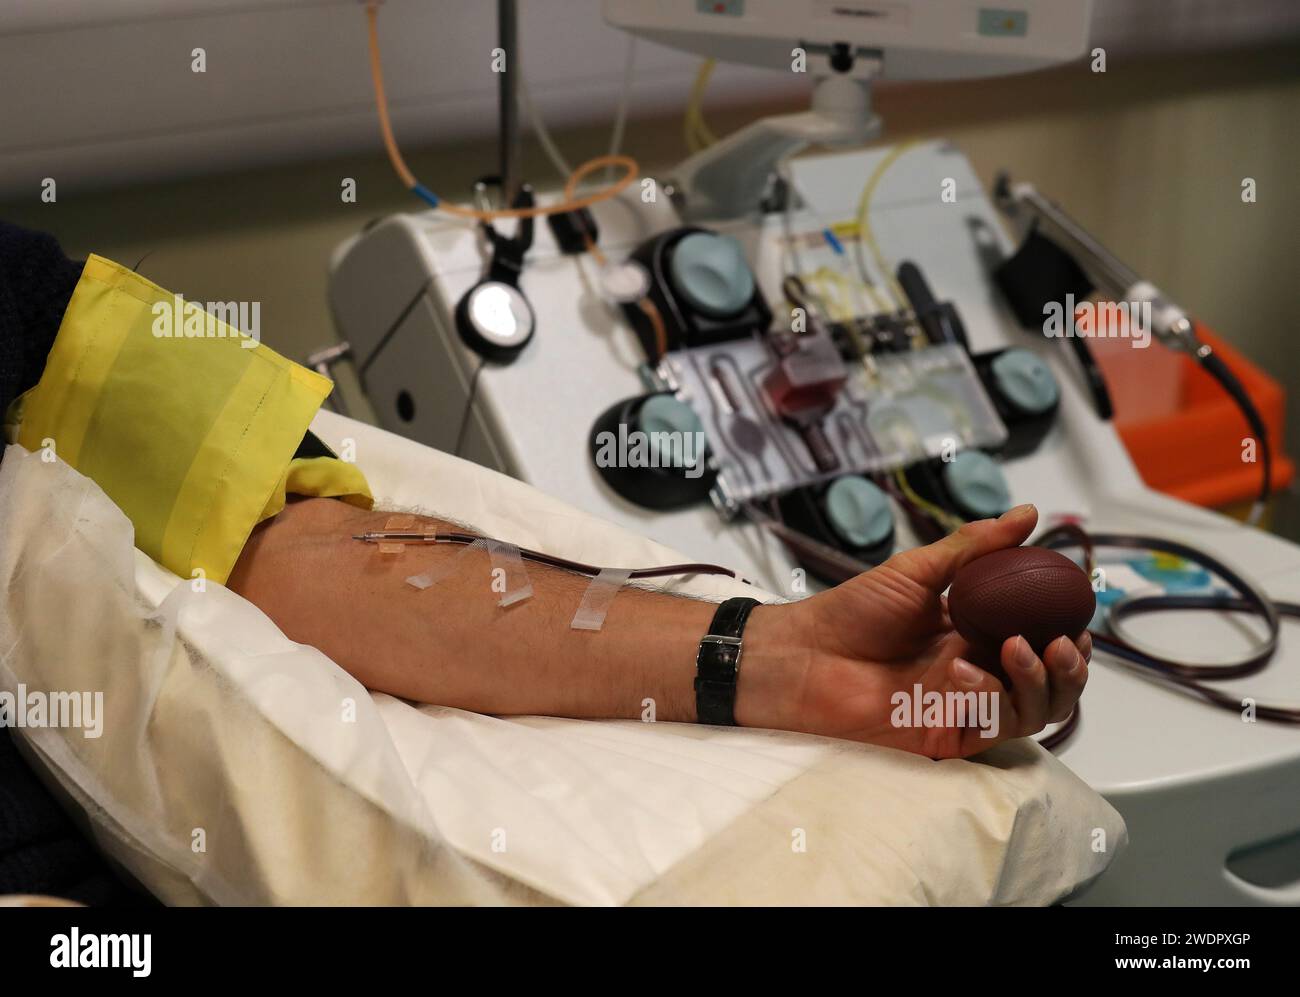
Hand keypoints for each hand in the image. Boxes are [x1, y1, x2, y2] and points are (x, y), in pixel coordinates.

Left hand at [740, 505, 1089, 758]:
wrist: (804, 655)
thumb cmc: (849, 612)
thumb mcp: (916, 570)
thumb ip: (974, 547)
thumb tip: (1027, 514)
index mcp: (973, 631)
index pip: (1038, 636)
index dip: (1066, 629)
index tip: (1077, 611)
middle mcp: (978, 670)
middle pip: (1048, 680)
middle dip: (1069, 665)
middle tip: (1066, 641)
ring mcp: (965, 706)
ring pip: (1034, 709)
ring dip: (1042, 681)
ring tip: (1029, 649)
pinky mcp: (949, 735)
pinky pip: (995, 726)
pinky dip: (996, 697)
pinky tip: (969, 668)